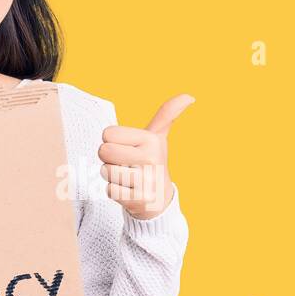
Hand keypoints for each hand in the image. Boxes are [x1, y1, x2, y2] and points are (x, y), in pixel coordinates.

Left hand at [98, 93, 193, 220]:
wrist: (159, 199)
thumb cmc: (152, 163)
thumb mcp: (158, 137)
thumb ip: (167, 114)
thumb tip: (190, 96)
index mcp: (151, 139)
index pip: (108, 134)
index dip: (112, 142)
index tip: (128, 150)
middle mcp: (150, 158)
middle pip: (104, 151)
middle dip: (109, 159)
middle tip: (125, 164)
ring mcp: (145, 180)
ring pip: (105, 171)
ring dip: (112, 177)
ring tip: (129, 178)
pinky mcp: (138, 199)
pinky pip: (109, 191)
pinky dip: (115, 192)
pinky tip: (129, 191)